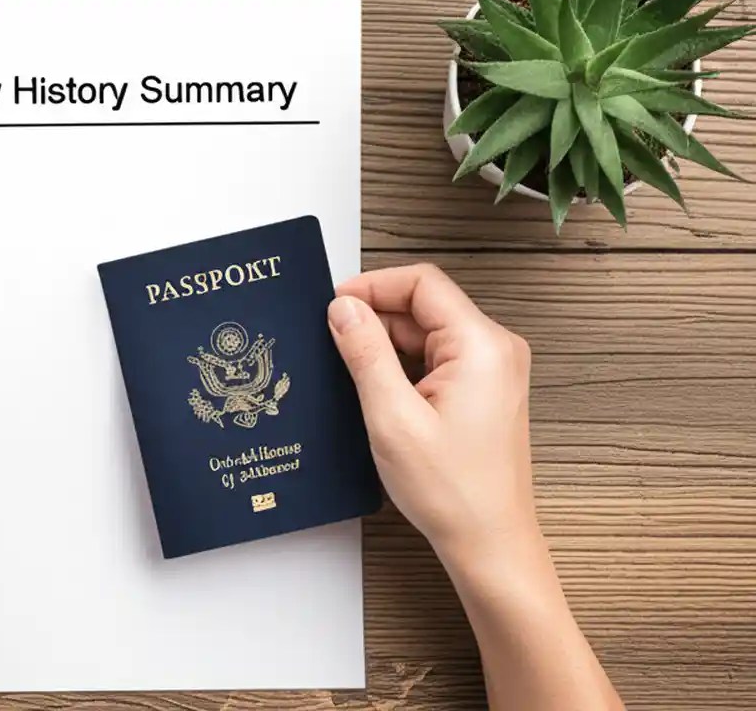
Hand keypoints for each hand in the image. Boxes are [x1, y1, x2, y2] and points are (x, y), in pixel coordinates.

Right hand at [329, 264, 622, 709]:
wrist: (490, 542)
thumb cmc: (452, 491)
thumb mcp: (392, 416)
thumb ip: (365, 352)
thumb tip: (343, 308)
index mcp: (481, 345)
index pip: (422, 284)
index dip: (373, 286)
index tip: (334, 304)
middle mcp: (495, 349)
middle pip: (425, 305)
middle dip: (376, 316)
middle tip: (332, 341)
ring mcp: (493, 370)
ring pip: (428, 332)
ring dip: (387, 343)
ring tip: (351, 371)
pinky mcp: (484, 391)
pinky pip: (436, 358)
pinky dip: (403, 365)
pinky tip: (377, 390)